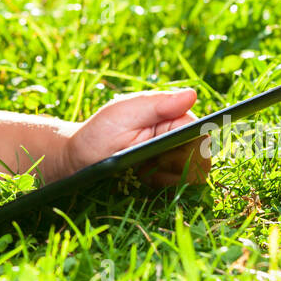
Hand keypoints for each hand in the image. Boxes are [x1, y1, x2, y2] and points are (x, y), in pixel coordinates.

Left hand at [50, 89, 210, 187]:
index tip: (167, 154)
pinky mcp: (165, 176)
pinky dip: (164, 186)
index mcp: (170, 116)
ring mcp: (172, 157)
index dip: (189, 146)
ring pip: (193, 174)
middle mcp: (176, 135)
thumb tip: (192, 94)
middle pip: (200, 156)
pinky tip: (145, 180)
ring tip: (145, 170)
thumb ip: (157, 104)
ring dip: (170, 177)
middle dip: (178, 164)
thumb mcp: (124, 113)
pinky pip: (180, 186)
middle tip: (151, 162)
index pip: (199, 132)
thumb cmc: (100, 131)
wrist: (80, 158)